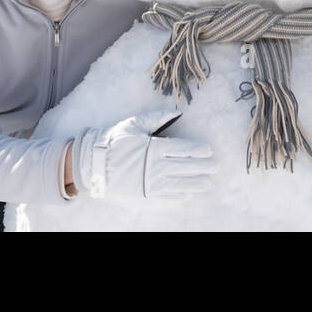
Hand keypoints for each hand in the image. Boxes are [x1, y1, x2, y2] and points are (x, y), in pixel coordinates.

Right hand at [72, 110, 216, 199]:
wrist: (95, 162)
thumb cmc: (115, 140)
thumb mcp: (135, 124)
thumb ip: (157, 118)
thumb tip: (177, 113)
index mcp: (155, 148)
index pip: (184, 150)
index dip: (199, 151)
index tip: (208, 151)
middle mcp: (156, 167)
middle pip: (187, 168)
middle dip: (204, 167)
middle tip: (215, 167)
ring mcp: (151, 183)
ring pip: (181, 184)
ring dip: (196, 183)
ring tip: (207, 182)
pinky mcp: (145, 194)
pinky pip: (167, 198)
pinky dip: (179, 196)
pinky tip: (188, 194)